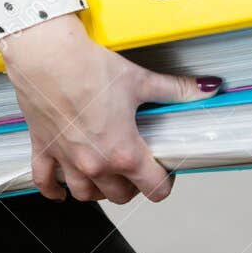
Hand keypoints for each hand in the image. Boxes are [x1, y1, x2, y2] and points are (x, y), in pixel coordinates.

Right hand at [0, 12, 222, 204]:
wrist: (47, 56)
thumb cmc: (90, 68)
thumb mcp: (140, 79)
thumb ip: (175, 89)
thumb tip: (208, 87)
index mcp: (123, 152)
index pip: (154, 189)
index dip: (165, 182)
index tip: (165, 170)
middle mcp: (95, 164)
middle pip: (120, 195)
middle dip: (132, 185)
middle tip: (137, 167)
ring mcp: (67, 160)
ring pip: (86, 195)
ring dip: (97, 190)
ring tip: (105, 176)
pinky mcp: (43, 149)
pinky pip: (45, 182)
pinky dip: (53, 190)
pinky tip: (61, 190)